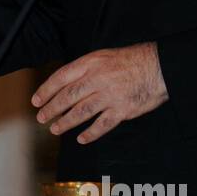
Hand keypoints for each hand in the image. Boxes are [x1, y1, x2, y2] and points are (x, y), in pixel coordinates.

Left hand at [31, 42, 167, 144]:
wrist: (160, 67)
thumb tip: (65, 83)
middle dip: (51, 109)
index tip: (36, 101)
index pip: (61, 78)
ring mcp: (110, 96)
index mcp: (91, 63)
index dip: (46, 90)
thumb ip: (84, 69)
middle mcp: (98, 79)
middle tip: (41, 117)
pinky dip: (90, 133)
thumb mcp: (103, 56)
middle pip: (68, 97)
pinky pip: (102, 125)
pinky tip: (81, 138)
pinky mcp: (122, 110)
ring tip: (55, 128)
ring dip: (65, 122)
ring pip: (81, 112)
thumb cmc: (131, 60)